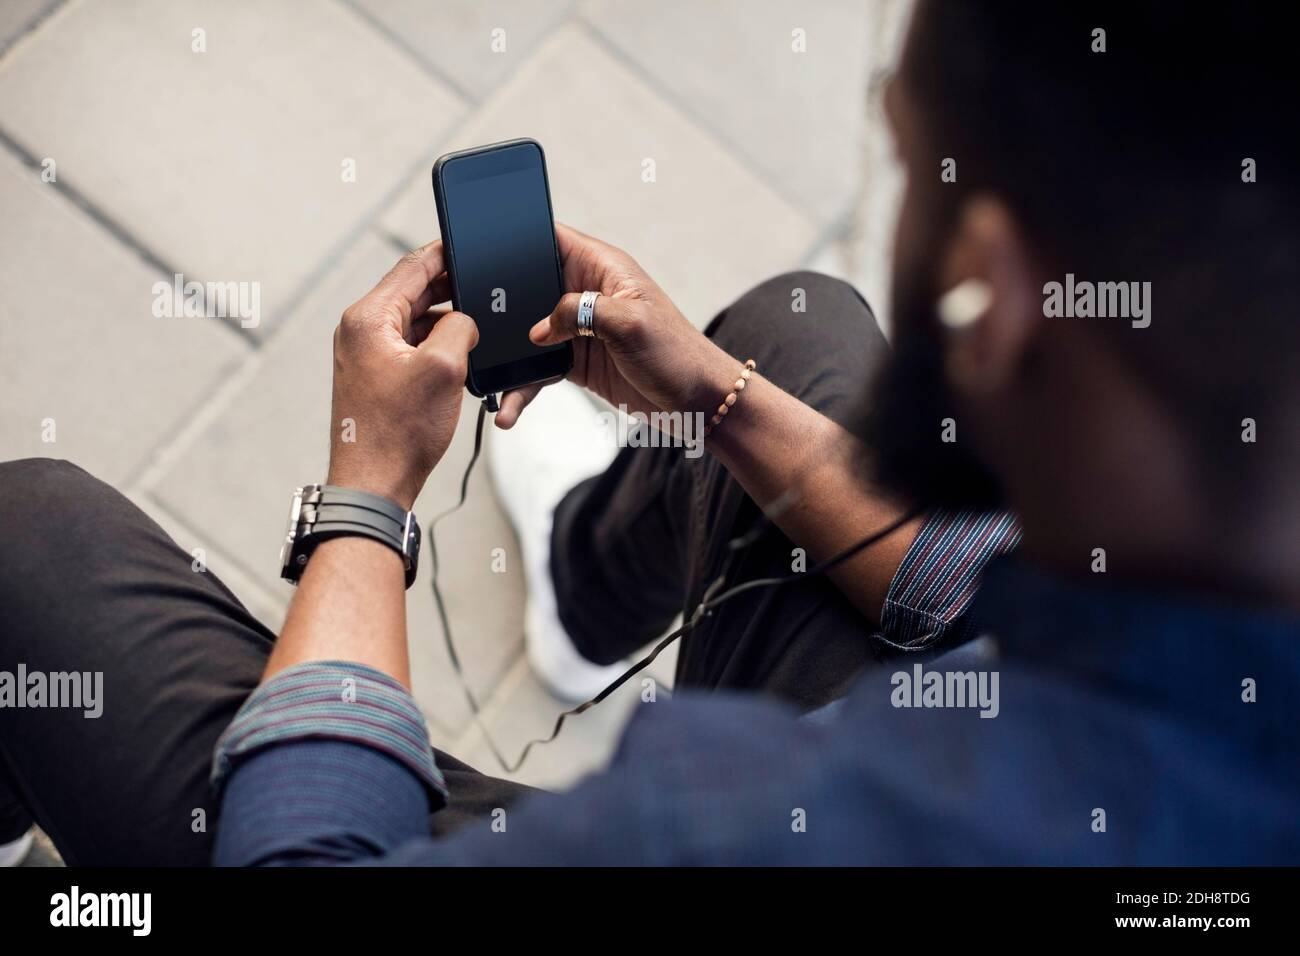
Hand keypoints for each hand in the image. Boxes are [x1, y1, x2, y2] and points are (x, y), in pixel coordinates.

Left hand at [326, 241, 477, 509]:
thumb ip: (459, 326)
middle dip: (450, 290)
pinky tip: (459, 359)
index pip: (412, 266)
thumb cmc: (398, 433)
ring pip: (414, 320)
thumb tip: (465, 318)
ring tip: (476, 332)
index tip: (471, 244)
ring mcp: (365, 353)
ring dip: (445, 323)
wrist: (374, 483)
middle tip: (484, 288)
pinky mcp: (375, 375)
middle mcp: (359, 330)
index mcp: (368, 318)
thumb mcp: (444, 368)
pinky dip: (435, 347)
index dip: (446, 252)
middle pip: (412, 291)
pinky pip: (410, 346)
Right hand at [494, 224, 736, 428]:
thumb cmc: (678, 354)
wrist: (700, 403)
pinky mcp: (578, 361)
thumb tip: (539, 329)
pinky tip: (509, 407)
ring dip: (506, 354)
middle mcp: (586, 293)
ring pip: (528, 332)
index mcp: (601, 267)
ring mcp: (580, 328)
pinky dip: (523, 387)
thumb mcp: (630, 323)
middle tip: (466, 316)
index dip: (516, 236)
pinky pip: (538, 369)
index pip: (550, 237)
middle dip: (497, 301)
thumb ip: (580, 311)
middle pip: (528, 285)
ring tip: (482, 373)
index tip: (478, 246)